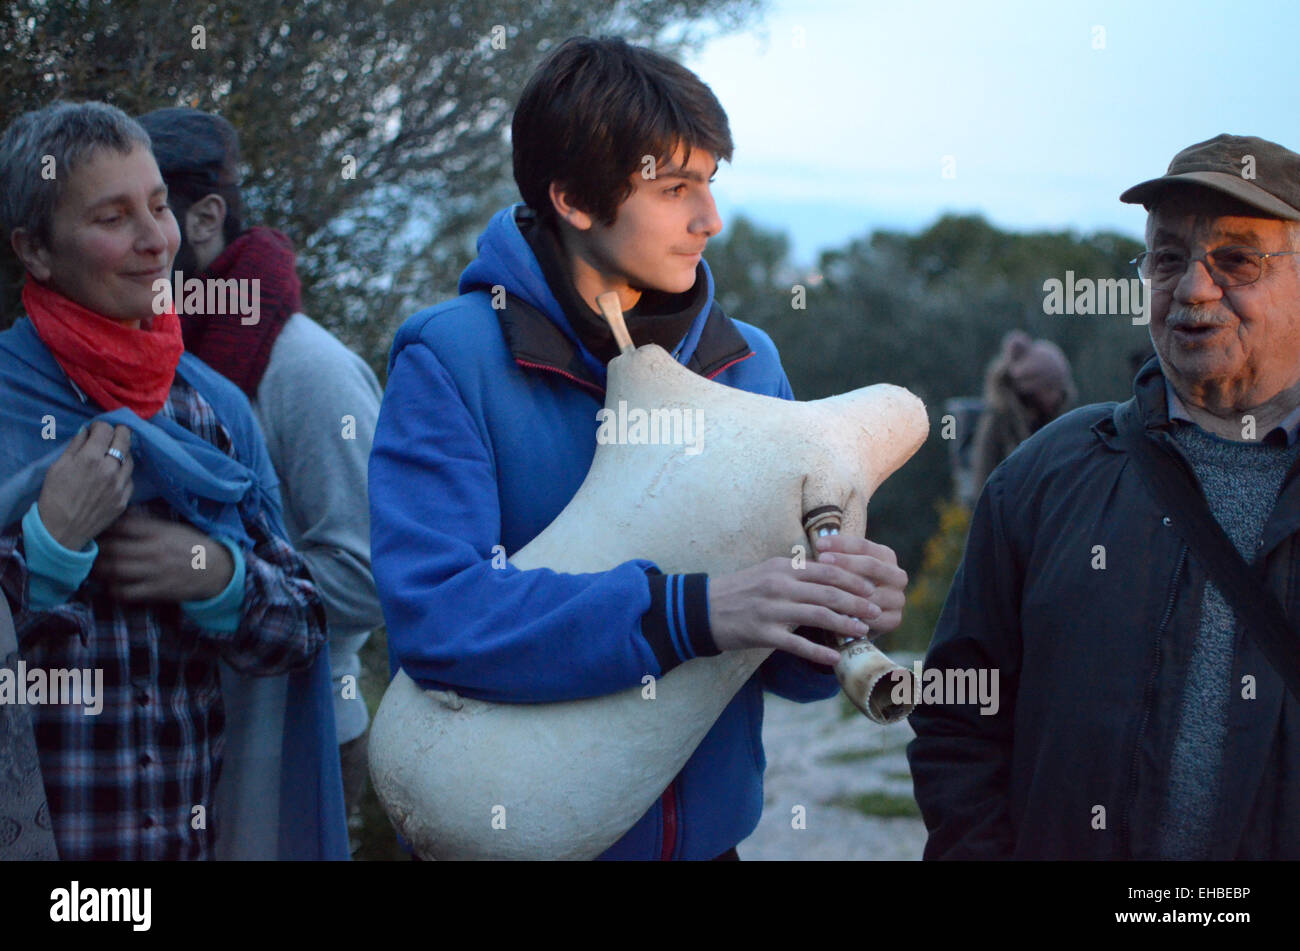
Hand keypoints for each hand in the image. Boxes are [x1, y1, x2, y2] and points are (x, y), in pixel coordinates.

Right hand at [37, 422, 133, 550]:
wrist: (61, 530)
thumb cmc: (54, 497)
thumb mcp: (58, 467)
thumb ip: (75, 446)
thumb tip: (87, 431)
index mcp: (90, 458)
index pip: (106, 430)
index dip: (101, 426)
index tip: (96, 429)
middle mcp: (109, 469)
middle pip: (125, 439)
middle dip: (118, 432)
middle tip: (112, 433)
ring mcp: (120, 485)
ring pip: (131, 458)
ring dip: (123, 452)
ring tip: (112, 454)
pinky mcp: (125, 499)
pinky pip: (130, 479)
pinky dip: (124, 473)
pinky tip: (114, 474)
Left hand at [91, 511, 234, 602]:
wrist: (217, 570)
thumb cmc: (192, 545)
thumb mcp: (172, 528)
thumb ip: (146, 524)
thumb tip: (119, 516)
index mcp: (158, 531)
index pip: (122, 526)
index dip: (103, 527)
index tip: (92, 528)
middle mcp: (154, 550)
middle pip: (113, 549)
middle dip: (94, 550)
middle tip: (83, 550)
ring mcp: (155, 571)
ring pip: (115, 570)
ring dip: (99, 570)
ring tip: (91, 567)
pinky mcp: (157, 590)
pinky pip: (126, 592)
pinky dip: (114, 589)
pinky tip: (111, 585)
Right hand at [707, 554, 879, 666]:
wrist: (702, 609)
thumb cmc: (739, 591)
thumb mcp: (767, 572)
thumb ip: (796, 573)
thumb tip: (828, 575)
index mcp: (783, 568)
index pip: (827, 570)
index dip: (853, 580)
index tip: (871, 588)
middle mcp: (780, 585)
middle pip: (828, 592)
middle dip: (857, 603)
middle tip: (876, 611)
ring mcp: (771, 609)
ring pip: (818, 616)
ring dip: (845, 624)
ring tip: (863, 631)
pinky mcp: (763, 633)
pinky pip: (797, 644)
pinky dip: (818, 652)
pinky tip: (834, 658)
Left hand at [813, 535, 907, 635]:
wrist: (855, 620)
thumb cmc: (844, 587)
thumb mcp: (842, 569)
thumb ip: (834, 557)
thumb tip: (814, 546)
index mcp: (886, 556)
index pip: (863, 545)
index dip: (841, 543)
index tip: (819, 544)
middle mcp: (897, 576)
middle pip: (871, 565)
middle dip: (844, 561)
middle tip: (821, 560)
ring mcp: (898, 598)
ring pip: (871, 592)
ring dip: (847, 589)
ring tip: (823, 586)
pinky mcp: (894, 619)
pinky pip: (872, 616)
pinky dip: (853, 613)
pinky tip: (834, 610)